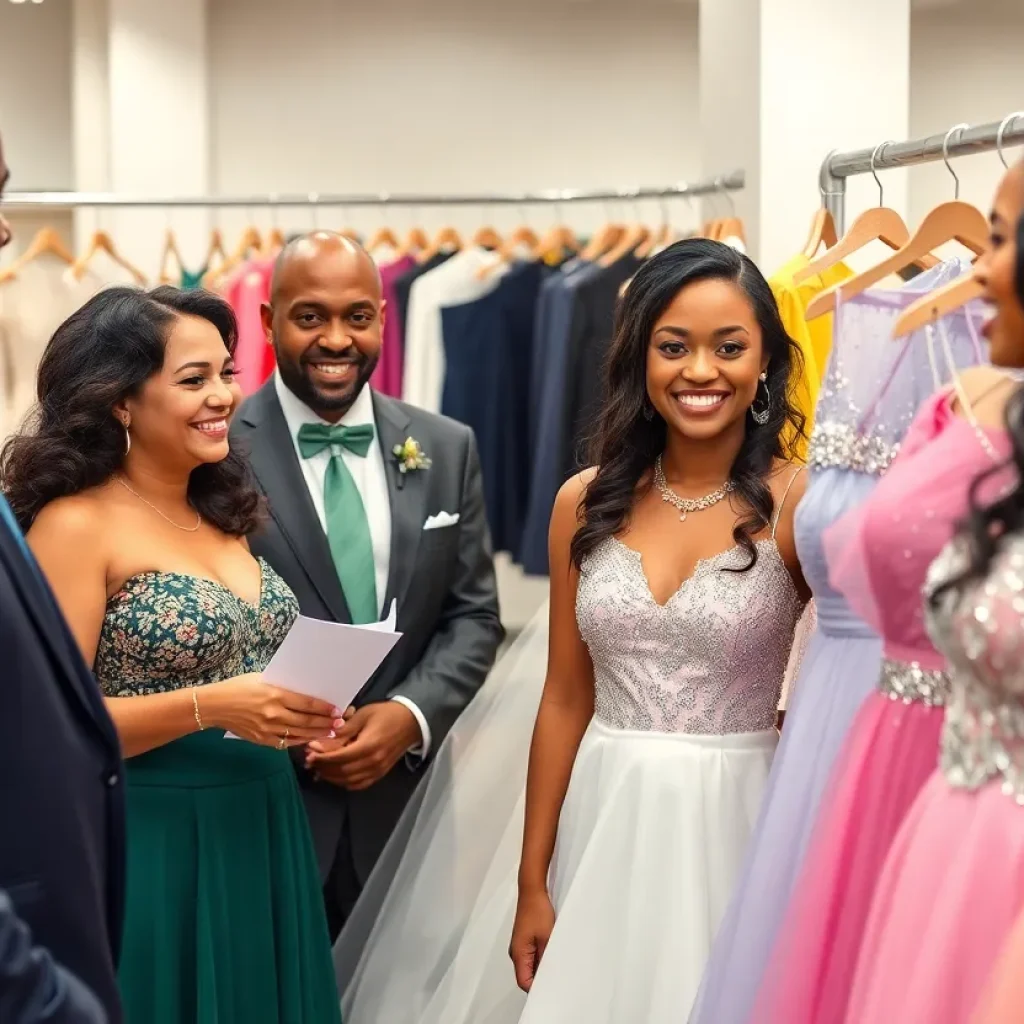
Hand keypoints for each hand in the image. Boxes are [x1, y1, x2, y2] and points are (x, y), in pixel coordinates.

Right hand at [201, 673, 344, 747]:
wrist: (215, 706)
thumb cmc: (239, 686)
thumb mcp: (262, 679)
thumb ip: (283, 687)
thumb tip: (305, 689)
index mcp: (275, 695)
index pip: (307, 704)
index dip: (325, 709)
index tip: (337, 710)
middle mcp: (274, 713)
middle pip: (307, 721)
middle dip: (326, 723)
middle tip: (340, 724)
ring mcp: (268, 729)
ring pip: (299, 733)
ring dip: (317, 734)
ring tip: (330, 733)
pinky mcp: (262, 739)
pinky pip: (286, 742)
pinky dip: (300, 741)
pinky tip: (310, 739)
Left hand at [305, 701, 421, 789]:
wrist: (410, 721)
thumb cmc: (385, 714)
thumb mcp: (362, 715)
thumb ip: (343, 730)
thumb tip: (321, 742)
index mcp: (369, 745)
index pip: (340, 757)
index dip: (323, 757)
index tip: (310, 752)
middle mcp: (373, 762)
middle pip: (342, 771)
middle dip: (323, 767)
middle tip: (310, 760)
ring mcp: (377, 770)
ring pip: (348, 781)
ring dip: (331, 776)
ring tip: (319, 767)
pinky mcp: (379, 774)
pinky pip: (358, 784)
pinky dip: (344, 782)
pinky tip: (335, 775)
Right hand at [509, 889, 555, 991]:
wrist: (532, 890)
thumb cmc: (537, 911)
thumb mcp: (547, 938)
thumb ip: (547, 959)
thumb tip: (549, 976)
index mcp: (518, 954)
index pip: (524, 982)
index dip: (536, 990)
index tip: (551, 991)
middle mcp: (516, 952)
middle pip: (525, 975)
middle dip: (540, 980)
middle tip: (557, 982)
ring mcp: (519, 945)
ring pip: (529, 965)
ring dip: (541, 968)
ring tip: (556, 968)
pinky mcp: (524, 939)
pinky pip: (531, 955)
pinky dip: (540, 958)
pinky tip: (551, 955)